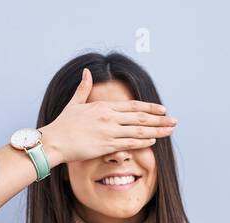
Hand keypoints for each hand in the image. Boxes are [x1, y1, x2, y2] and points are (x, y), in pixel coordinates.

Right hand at [39, 67, 176, 165]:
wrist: (54, 141)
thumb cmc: (63, 124)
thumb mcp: (74, 103)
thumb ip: (83, 88)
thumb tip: (86, 71)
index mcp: (104, 106)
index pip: (133, 106)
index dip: (150, 108)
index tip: (163, 110)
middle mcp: (109, 117)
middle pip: (140, 117)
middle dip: (160, 119)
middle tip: (175, 121)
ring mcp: (109, 131)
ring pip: (139, 130)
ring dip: (157, 130)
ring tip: (170, 131)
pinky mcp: (107, 145)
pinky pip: (130, 143)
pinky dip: (143, 141)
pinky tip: (153, 140)